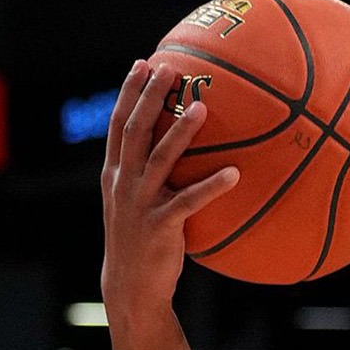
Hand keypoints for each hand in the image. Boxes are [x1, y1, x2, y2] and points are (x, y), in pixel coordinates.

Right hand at [99, 58, 240, 313]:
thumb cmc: (141, 240)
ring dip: (181, 132)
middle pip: (136, 130)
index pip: (119, 124)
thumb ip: (146, 174)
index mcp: (116, 173)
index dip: (129, 93)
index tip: (142, 64)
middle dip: (150, 97)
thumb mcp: (134, 202)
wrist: (131, 286)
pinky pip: (189, 201)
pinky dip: (212, 186)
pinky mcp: (161, 226)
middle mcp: (124, 182)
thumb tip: (176, 147)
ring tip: (202, 108)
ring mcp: (140, 203)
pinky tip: (234, 174)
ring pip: (161, 159)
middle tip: (168, 69)